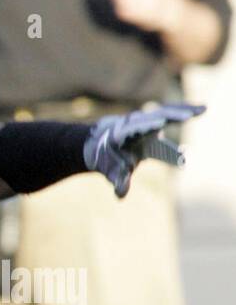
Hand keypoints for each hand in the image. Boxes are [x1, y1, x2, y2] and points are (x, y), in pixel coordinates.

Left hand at [84, 102, 203, 197]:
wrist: (101, 141)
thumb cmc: (108, 158)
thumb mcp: (111, 170)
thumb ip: (118, 180)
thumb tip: (121, 194)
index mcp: (122, 135)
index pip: (135, 130)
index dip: (146, 126)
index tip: (159, 123)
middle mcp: (135, 123)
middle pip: (154, 117)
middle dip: (169, 116)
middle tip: (188, 116)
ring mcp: (145, 118)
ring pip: (164, 112)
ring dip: (182, 110)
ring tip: (203, 110)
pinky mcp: (154, 117)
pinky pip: (170, 113)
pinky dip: (184, 110)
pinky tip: (202, 110)